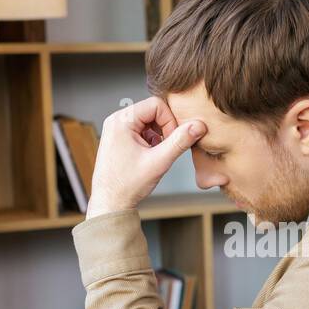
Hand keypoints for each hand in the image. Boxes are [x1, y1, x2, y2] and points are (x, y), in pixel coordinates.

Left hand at [86, 97, 205, 217]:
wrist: (110, 203)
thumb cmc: (128, 185)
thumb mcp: (159, 162)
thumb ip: (180, 141)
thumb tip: (199, 126)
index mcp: (122, 120)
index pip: (156, 105)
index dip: (170, 121)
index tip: (171, 142)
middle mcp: (116, 120)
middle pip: (152, 111)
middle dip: (164, 128)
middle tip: (166, 149)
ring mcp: (116, 128)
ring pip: (147, 120)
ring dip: (158, 135)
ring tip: (156, 154)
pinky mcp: (118, 137)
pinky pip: (140, 129)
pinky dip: (151, 140)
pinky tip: (149, 156)